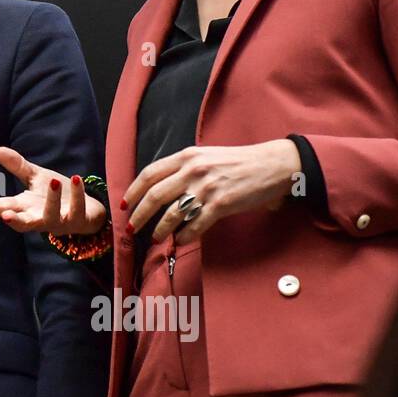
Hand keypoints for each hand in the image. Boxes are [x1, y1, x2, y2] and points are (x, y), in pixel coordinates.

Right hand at [0, 146, 106, 234]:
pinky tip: (76, 178)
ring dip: (51, 201)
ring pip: (51, 217)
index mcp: (25, 207)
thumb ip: (17, 166)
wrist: (86, 210)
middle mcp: (39, 218)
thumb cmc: (55, 195)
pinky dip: (77, 194)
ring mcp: (58, 221)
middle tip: (4, 216)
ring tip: (51, 181)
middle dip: (14, 220)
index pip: (2, 208)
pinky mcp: (78, 219)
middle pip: (23, 224)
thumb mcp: (35, 178)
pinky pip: (77, 209)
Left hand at [123, 140, 301, 245]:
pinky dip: (185, 236)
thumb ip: (184, 168)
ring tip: (155, 238)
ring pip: (172, 214)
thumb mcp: (207, 156)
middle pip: (155, 195)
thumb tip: (161, 188)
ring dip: (160, 229)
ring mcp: (206, 188)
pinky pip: (195, 225)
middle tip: (131, 227)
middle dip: (139, 214)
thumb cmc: (239, 162)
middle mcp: (193, 170)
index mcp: (187, 156)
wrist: (273, 165)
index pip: (150, 174)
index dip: (133, 191)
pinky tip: (181, 240)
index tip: (124, 204)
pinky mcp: (221, 204)